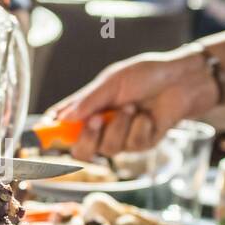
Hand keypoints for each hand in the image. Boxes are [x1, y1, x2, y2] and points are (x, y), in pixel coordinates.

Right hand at [47, 51, 219, 159]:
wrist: (182, 80)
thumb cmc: (147, 74)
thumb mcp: (113, 81)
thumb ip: (88, 100)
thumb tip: (62, 117)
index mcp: (89, 108)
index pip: (63, 126)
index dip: (51, 134)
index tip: (43, 135)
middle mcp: (102, 125)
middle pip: (81, 150)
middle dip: (87, 137)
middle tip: (96, 119)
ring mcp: (122, 137)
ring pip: (108, 149)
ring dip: (120, 126)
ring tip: (134, 106)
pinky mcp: (142, 144)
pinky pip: (132, 145)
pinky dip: (140, 127)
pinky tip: (148, 115)